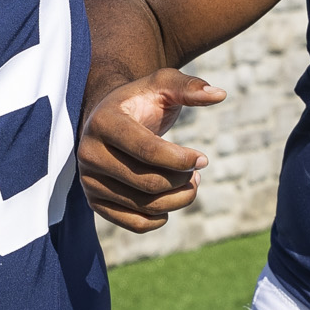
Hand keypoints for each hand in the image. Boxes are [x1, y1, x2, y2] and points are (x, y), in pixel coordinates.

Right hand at [78, 68, 224, 231]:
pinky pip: (134, 224)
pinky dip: (161, 218)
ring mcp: (89, 180)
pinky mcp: (94, 201)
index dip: (181, 159)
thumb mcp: (162, 85)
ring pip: (144, 206)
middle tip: (197, 171)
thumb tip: (220, 94)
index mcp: (104, 122)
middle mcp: (89, 153)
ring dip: (178, 199)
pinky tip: (171, 200)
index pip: (146, 150)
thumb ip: (189, 87)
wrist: (107, 118)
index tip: (203, 159)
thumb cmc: (140, 101)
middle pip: (148, 182)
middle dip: (183, 180)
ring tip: (190, 182)